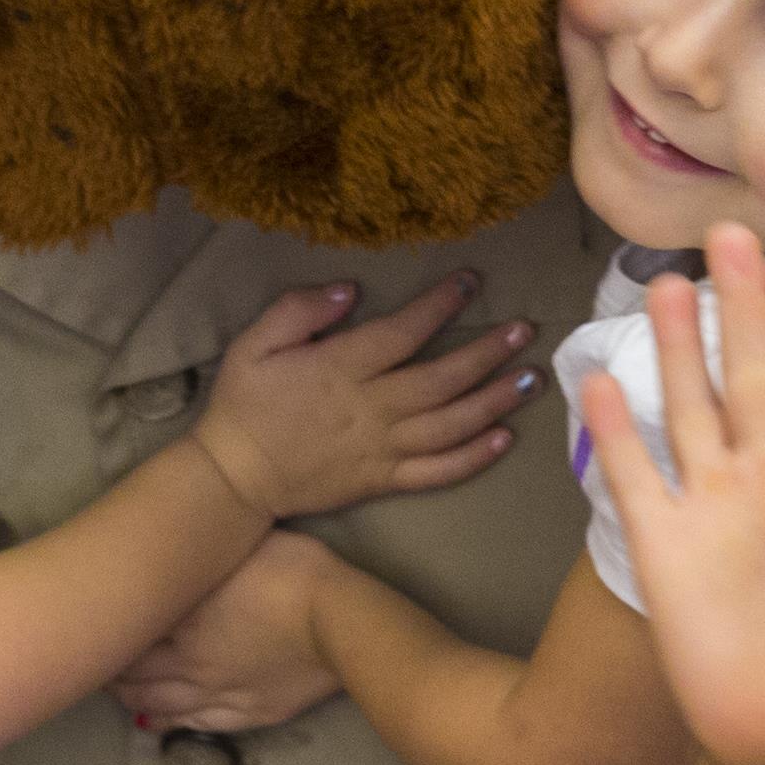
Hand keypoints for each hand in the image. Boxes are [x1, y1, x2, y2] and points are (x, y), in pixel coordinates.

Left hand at [115, 530, 353, 734]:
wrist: (340, 619)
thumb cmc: (292, 570)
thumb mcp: (238, 548)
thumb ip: (201, 559)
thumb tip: (174, 557)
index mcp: (184, 619)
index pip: (130, 634)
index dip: (107, 634)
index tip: (91, 629)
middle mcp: (190, 662)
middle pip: (137, 675)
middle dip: (112, 672)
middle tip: (94, 666)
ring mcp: (220, 693)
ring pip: (161, 705)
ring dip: (133, 702)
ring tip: (118, 695)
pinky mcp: (250, 712)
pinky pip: (198, 723)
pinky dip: (170, 723)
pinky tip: (156, 723)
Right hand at [189, 274, 536, 523]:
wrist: (233, 478)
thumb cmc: (242, 404)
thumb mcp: (252, 344)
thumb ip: (299, 311)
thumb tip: (351, 290)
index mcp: (341, 369)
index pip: (404, 332)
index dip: (441, 305)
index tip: (471, 282)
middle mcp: (370, 409)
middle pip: (443, 378)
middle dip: (488, 353)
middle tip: (525, 331)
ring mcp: (381, 449)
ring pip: (451, 424)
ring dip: (496, 401)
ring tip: (531, 379)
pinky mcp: (383, 481)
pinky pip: (438, 472)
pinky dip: (474, 457)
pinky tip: (504, 439)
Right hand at [575, 225, 764, 764]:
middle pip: (752, 373)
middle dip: (742, 305)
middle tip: (728, 236)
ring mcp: (713, 507)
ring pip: (694, 406)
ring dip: (680, 346)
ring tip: (665, 284)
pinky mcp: (665, 546)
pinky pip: (636, 475)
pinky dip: (616, 429)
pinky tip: (602, 378)